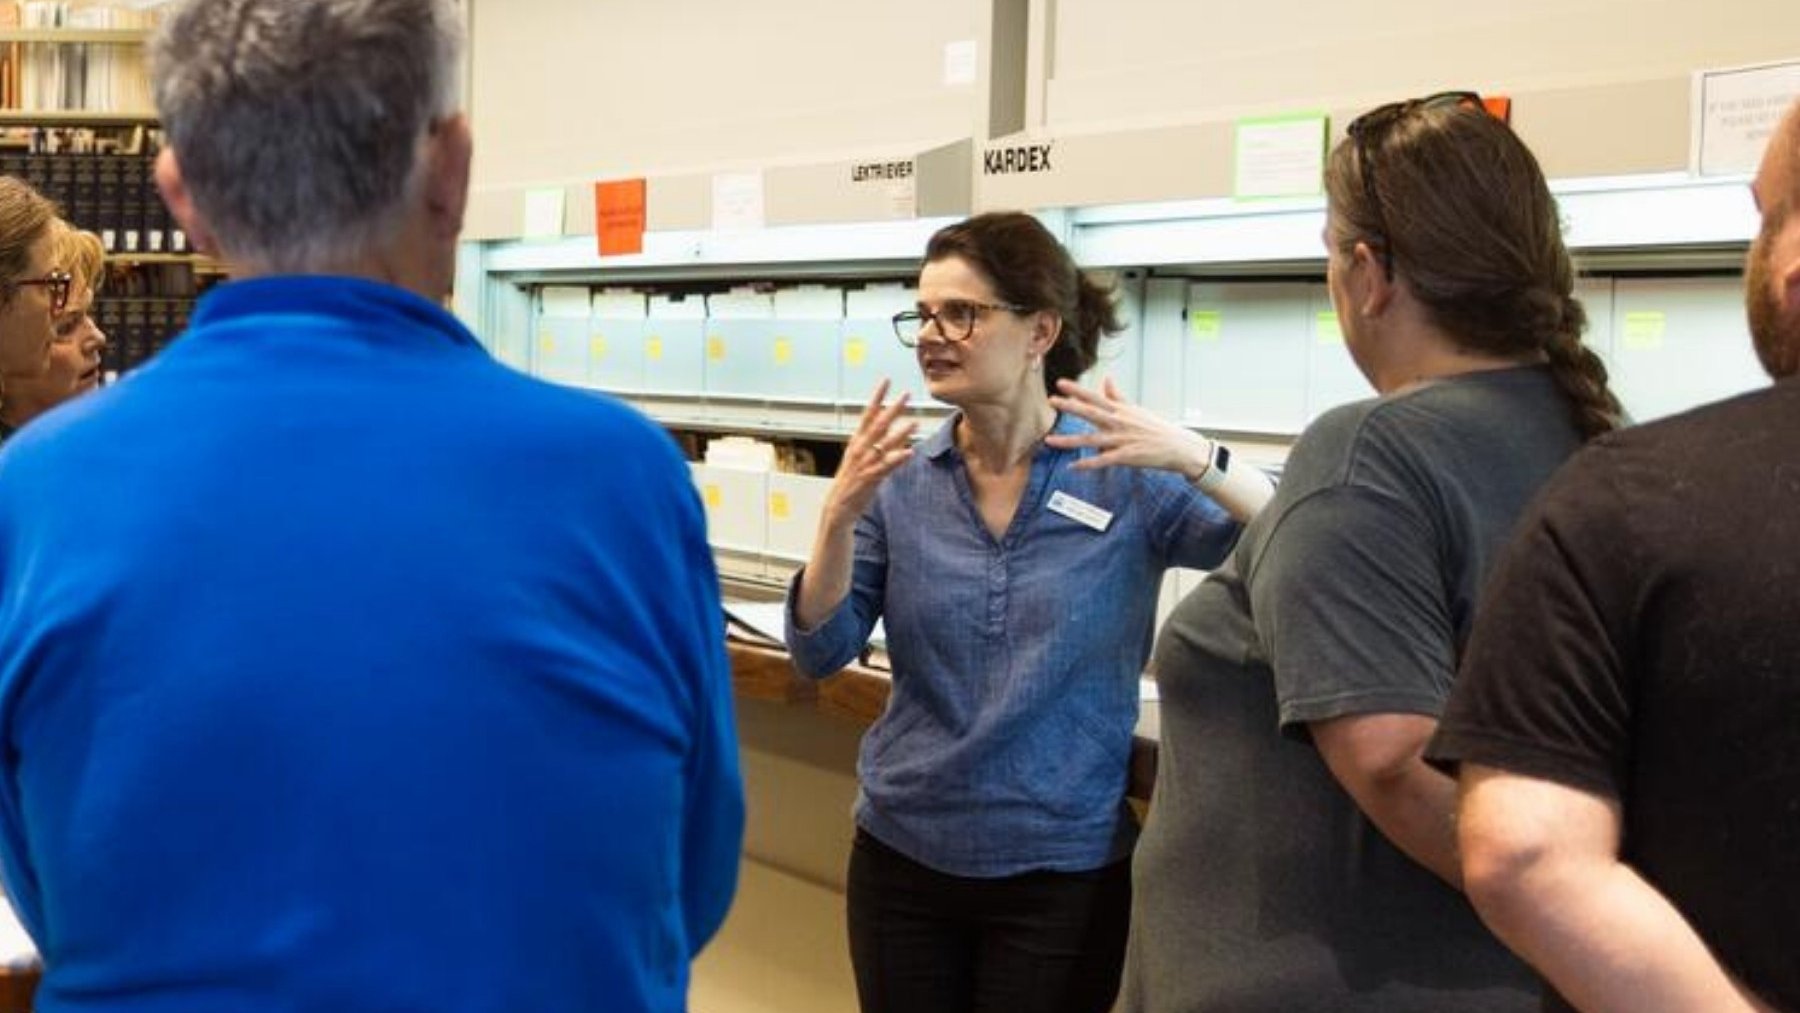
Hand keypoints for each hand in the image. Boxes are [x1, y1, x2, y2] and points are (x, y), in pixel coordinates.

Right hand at [825, 379, 917, 527]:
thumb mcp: (864, 457)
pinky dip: (897, 458)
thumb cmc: (853, 481)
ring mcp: (864, 463)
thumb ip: (882, 442)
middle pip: (878, 424)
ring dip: (900, 432)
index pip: (867, 413)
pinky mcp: (869, 478)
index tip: (886, 380)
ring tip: (914, 422)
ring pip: (883, 444)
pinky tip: (909, 452)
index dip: (877, 396)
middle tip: (906, 394)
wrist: (838, 506)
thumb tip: (900, 428)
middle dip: (893, 408)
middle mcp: (860, 449)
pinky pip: (885, 466)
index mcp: (857, 441)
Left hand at [1046, 376, 1211, 479]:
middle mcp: (1119, 423)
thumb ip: (1117, 395)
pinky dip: (1087, 465)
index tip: (1060, 383)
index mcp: (1120, 410)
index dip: (1077, 390)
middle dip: (1070, 406)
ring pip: (1090, 440)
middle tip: (1052, 400)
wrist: (1178, 446)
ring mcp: (1121, 440)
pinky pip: (1102, 461)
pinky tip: (1072, 467)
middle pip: (1090, 413)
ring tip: (1050, 441)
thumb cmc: (1156, 428)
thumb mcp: (1135, 409)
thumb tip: (1106, 378)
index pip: (1095, 397)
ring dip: (1069, 441)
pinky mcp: (1126, 457)